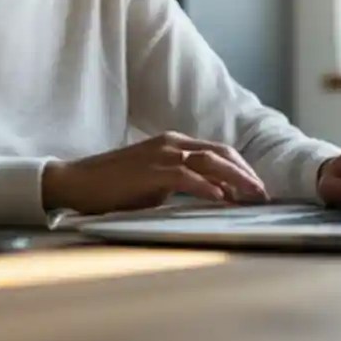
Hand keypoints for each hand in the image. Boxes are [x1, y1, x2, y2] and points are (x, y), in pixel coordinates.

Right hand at [42, 131, 269, 214]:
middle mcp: (173, 143)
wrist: (77, 181)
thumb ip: (183, 182)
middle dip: (246, 173)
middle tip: (264, 193)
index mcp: (175, 142)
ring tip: (252, 196)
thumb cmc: (115, 185)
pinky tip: (222, 198)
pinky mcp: (150, 171)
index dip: (241, 168)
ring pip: (210, 161)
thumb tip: (214, 194)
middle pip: (222, 153)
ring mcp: (162, 154)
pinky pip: (186, 177)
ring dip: (236, 179)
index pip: (219, 151)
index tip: (257, 187)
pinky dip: (207, 187)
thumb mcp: (156, 181)